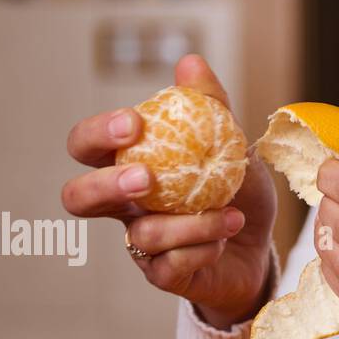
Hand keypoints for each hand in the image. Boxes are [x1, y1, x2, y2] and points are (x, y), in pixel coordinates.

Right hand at [61, 55, 277, 328]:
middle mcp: (124, 206)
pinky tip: (224, 239)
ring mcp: (140, 244)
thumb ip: (211, 108)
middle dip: (105, 185)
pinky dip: (203, 249)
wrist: (261, 246)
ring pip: (142, 235)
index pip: (86, 147)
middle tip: (146, 178)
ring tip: (231, 214)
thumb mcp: (233, 146)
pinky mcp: (162, 275)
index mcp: (128, 164)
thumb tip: (190, 63)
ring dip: (192, 223)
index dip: (96, 135)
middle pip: (77, 199)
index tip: (134, 123)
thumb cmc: (236, 191)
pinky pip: (170, 266)